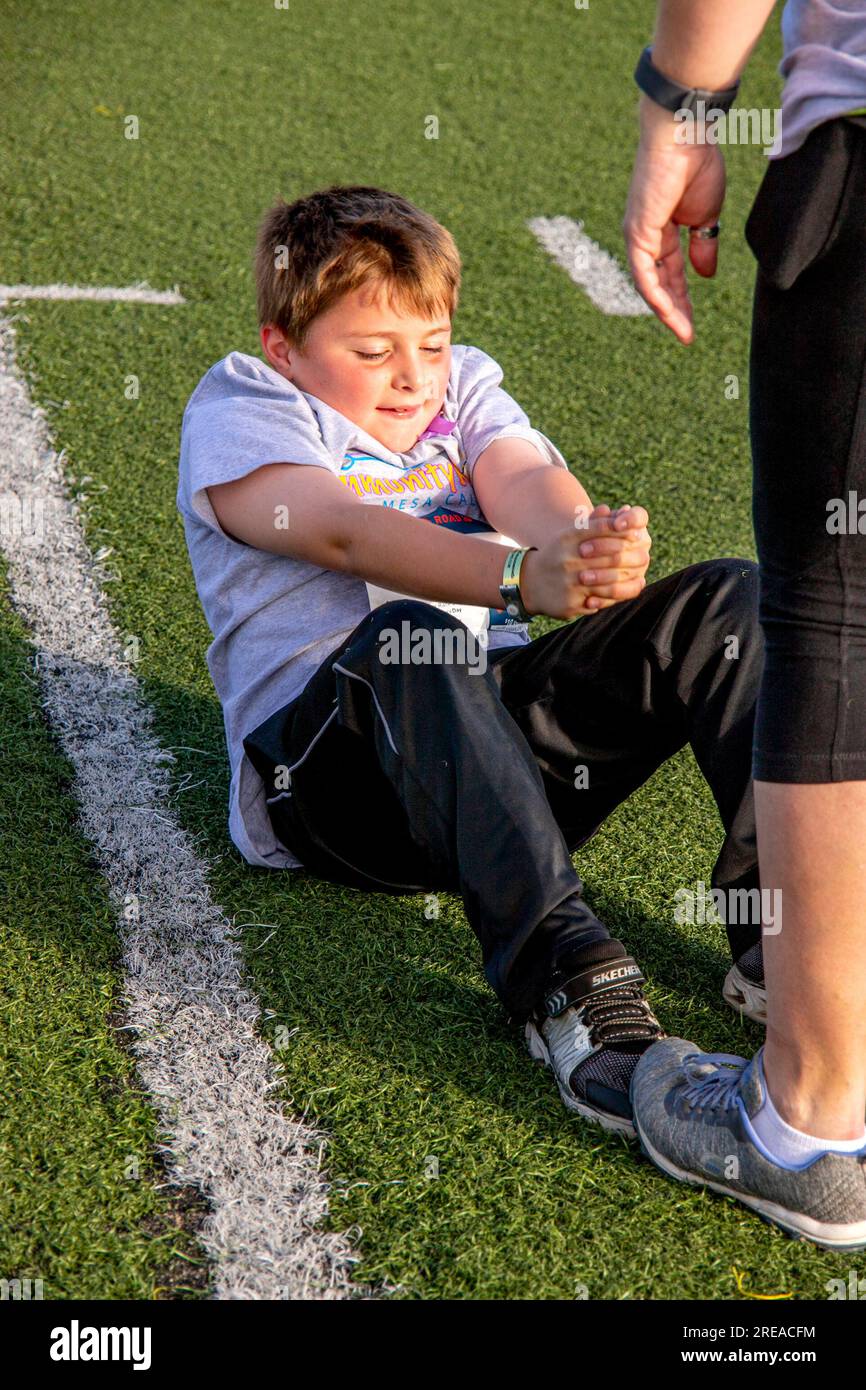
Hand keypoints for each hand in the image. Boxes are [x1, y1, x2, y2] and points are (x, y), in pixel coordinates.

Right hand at [520, 504, 651, 619]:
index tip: (638, 532)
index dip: (623, 530)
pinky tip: (623, 592)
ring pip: (609, 582)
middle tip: (645, 555)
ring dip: (627, 579)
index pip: (601, 529)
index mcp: (568, 539)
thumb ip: (595, 523)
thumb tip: (620, 510)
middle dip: (631, 556)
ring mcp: (569, 583)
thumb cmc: (557, 555)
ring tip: (640, 575)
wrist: (529, 583)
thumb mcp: (570, 536)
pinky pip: (600, 601)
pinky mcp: (571, 603)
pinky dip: (615, 597)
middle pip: (611, 557)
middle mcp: (568, 560)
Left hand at [623, 98, 726, 343]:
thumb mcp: (706, 215)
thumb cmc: (697, 164)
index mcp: (661, 232)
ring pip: (650, 284)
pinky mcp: (637, 233)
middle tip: (687, 336)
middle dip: (674, 311)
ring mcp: (638, 236)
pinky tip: (670, 313)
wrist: (686, 135)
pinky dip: (656, 295)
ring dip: (667, 311)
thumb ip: (703, 246)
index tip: (692, 323)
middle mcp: (645, 237)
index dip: (682, 299)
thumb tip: (706, 275)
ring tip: (683, 332)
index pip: (670, 274)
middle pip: (658, 284)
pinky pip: (645, 273)